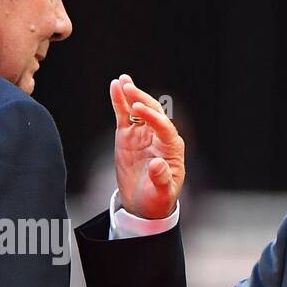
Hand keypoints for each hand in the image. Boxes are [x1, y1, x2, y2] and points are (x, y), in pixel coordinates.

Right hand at [110, 74, 185, 219]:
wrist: (143, 205)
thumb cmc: (158, 200)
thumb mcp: (163, 194)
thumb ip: (161, 179)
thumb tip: (157, 165)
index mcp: (171, 148)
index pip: (164, 127)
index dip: (152, 116)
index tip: (138, 108)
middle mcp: (158, 136)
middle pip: (152, 112)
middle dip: (141, 99)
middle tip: (129, 89)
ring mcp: (142, 134)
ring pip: (137, 110)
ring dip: (131, 94)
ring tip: (122, 81)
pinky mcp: (128, 135)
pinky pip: (124, 115)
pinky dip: (119, 102)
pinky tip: (115, 87)